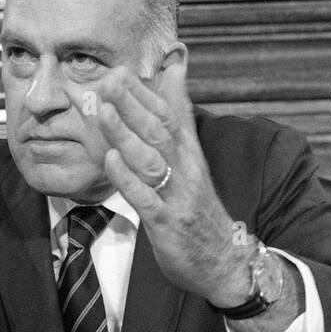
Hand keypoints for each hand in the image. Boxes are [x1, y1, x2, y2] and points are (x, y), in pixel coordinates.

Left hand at [74, 61, 253, 307]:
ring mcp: (176, 196)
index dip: (144, 94)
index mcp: (189, 154)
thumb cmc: (199, 206)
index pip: (167, 116)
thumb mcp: (192, 158)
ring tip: (104, 111)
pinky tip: (110, 160)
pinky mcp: (167, 223)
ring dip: (126, 134)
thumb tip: (175, 71)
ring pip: (150, 160)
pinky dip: (128, 178)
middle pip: (158, 131)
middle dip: (132, 105)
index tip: (121, 72)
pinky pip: (146, 198)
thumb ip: (180, 115)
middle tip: (109, 80)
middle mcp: (185, 170)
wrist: (225, 261)